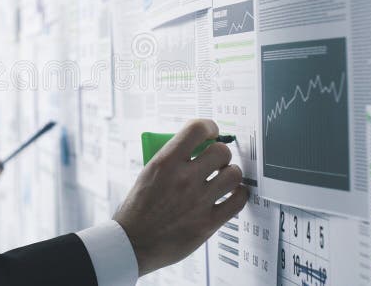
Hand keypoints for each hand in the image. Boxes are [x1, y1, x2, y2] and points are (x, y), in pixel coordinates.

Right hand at [113, 119, 248, 275]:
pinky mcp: (207, 223)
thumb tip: (195, 148)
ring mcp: (197, 201)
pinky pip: (238, 201)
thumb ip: (172, 159)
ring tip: (222, 179)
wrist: (132, 243)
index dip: (210, 127)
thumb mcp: (148, 174)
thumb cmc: (138, 209)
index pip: (197, 129)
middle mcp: (183, 179)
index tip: (211, 133)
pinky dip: (238, 195)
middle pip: (221, 151)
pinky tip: (230, 195)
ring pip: (233, 175)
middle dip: (220, 154)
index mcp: (165, 163)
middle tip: (215, 161)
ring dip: (230, 174)